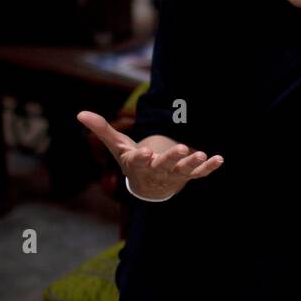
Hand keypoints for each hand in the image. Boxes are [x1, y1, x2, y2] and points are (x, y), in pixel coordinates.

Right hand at [76, 111, 222, 201]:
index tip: (146, 152)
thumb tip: (80, 113)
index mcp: (139, 164)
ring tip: (200, 153)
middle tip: (183, 148)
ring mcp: (173, 175)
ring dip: (192, 163)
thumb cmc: (131, 161)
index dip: (142, 158)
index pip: (139, 162)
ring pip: (183, 171)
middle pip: (164, 165)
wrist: (147, 186)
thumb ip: (102, 129)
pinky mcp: (187, 176)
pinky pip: (199, 173)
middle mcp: (156, 171)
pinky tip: (219, 159)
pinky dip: (209, 167)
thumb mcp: (117, 146)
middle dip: (173, 158)